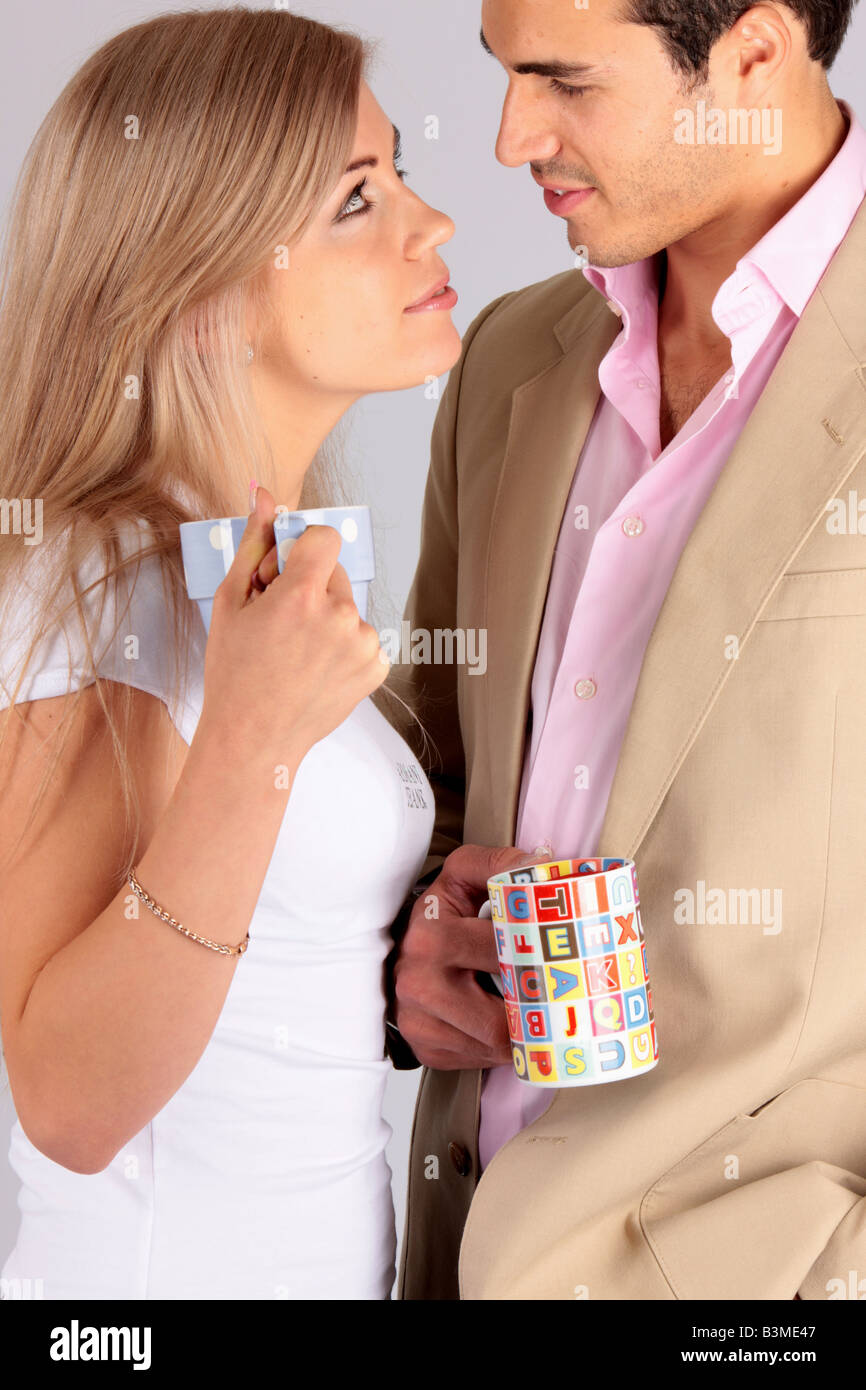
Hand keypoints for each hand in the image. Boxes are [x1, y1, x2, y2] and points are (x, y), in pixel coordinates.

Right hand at [198, 485, 389, 766]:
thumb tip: (265, 496)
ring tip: (294, 652)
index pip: (324, 537)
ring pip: (347, 608)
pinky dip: (342, 646)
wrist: (253, 738)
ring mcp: (362, 645)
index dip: (302, 550)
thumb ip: (254, 544)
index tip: (286, 571)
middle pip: (334, 574)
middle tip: (278, 622)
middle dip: (309, 587)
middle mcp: (341, 618)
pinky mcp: (376, 668)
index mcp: (303, 597)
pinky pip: (362, 638)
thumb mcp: (232, 602)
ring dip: (326, 619)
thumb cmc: (234, 672)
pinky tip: (314, 668)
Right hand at [393, 843, 550, 1069]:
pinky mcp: (426, 1047)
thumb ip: (502, 865)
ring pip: (494, 1043)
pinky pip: (479, 1059)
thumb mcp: (467, 876)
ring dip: (518, 1029)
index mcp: (430, 935)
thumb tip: (541, 866)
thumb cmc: (446, 914)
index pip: (503, 955)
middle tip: (560, 994)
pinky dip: (497, 1044)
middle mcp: (416, 980)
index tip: (562, 956)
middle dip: (534, 1006)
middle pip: (502, 1016)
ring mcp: (418, 1020)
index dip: (539, 955)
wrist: (408, 948)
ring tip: (529, 1005)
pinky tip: (500, 1018)